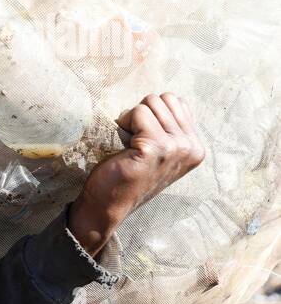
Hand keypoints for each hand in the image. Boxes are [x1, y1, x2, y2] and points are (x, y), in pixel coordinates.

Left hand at [68, 93, 204, 255]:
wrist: (108, 205)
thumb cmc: (128, 173)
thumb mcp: (160, 151)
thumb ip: (170, 128)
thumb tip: (168, 99)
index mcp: (195, 146)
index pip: (177, 102)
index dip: (153, 113)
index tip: (143, 137)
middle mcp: (190, 146)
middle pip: (164, 98)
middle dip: (142, 112)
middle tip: (132, 139)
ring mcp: (175, 147)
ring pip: (150, 103)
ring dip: (132, 117)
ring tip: (128, 142)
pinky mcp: (155, 147)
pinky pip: (138, 113)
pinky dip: (124, 122)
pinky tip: (123, 145)